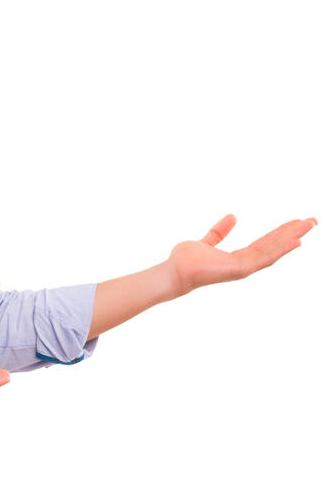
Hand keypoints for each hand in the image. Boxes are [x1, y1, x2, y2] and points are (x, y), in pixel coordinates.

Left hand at [167, 213, 318, 295]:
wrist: (174, 271)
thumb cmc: (186, 260)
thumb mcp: (207, 241)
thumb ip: (219, 231)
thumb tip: (234, 215)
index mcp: (238, 258)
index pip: (266, 243)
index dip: (282, 232)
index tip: (296, 221)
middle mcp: (244, 264)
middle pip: (275, 246)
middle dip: (294, 233)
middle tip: (313, 220)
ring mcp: (244, 268)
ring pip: (274, 250)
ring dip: (292, 236)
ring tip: (309, 224)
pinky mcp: (240, 270)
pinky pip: (265, 257)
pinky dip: (281, 249)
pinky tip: (296, 240)